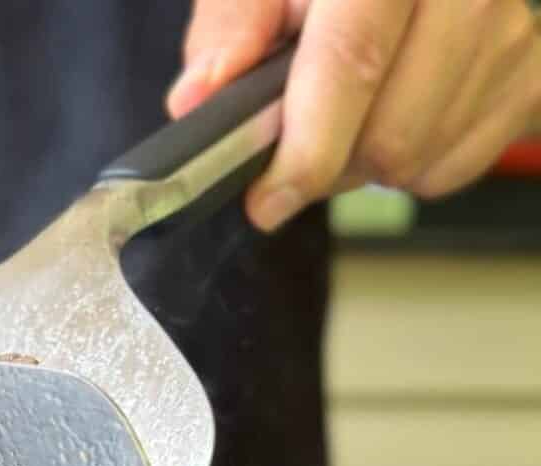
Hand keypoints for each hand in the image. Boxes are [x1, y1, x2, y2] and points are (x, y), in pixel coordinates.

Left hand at [167, 0, 540, 230]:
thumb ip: (229, 33)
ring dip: (369, 165)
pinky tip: (399, 114)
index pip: (352, 60)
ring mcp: (509, 25)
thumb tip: (198, 98)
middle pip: (391, 134)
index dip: (305, 148)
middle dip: (332, 163)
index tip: (267, 199)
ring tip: (355, 115)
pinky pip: (457, 167)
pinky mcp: (529, 69)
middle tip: (306, 139)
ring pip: (421, 160)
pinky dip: (414, 165)